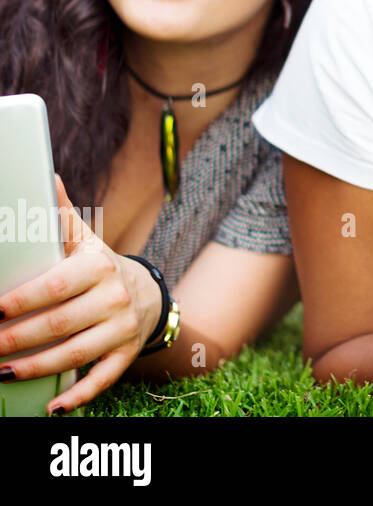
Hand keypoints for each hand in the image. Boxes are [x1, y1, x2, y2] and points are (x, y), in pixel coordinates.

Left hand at [0, 175, 162, 414]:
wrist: (147, 293)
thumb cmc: (100, 267)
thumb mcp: (86, 241)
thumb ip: (62, 216)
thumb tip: (47, 178)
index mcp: (99, 267)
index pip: (56, 286)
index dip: (23, 301)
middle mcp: (115, 298)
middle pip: (59, 324)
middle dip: (16, 339)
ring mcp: (122, 329)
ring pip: (75, 354)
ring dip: (35, 367)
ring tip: (2, 371)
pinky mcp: (125, 354)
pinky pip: (102, 378)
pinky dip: (78, 396)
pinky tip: (52, 406)